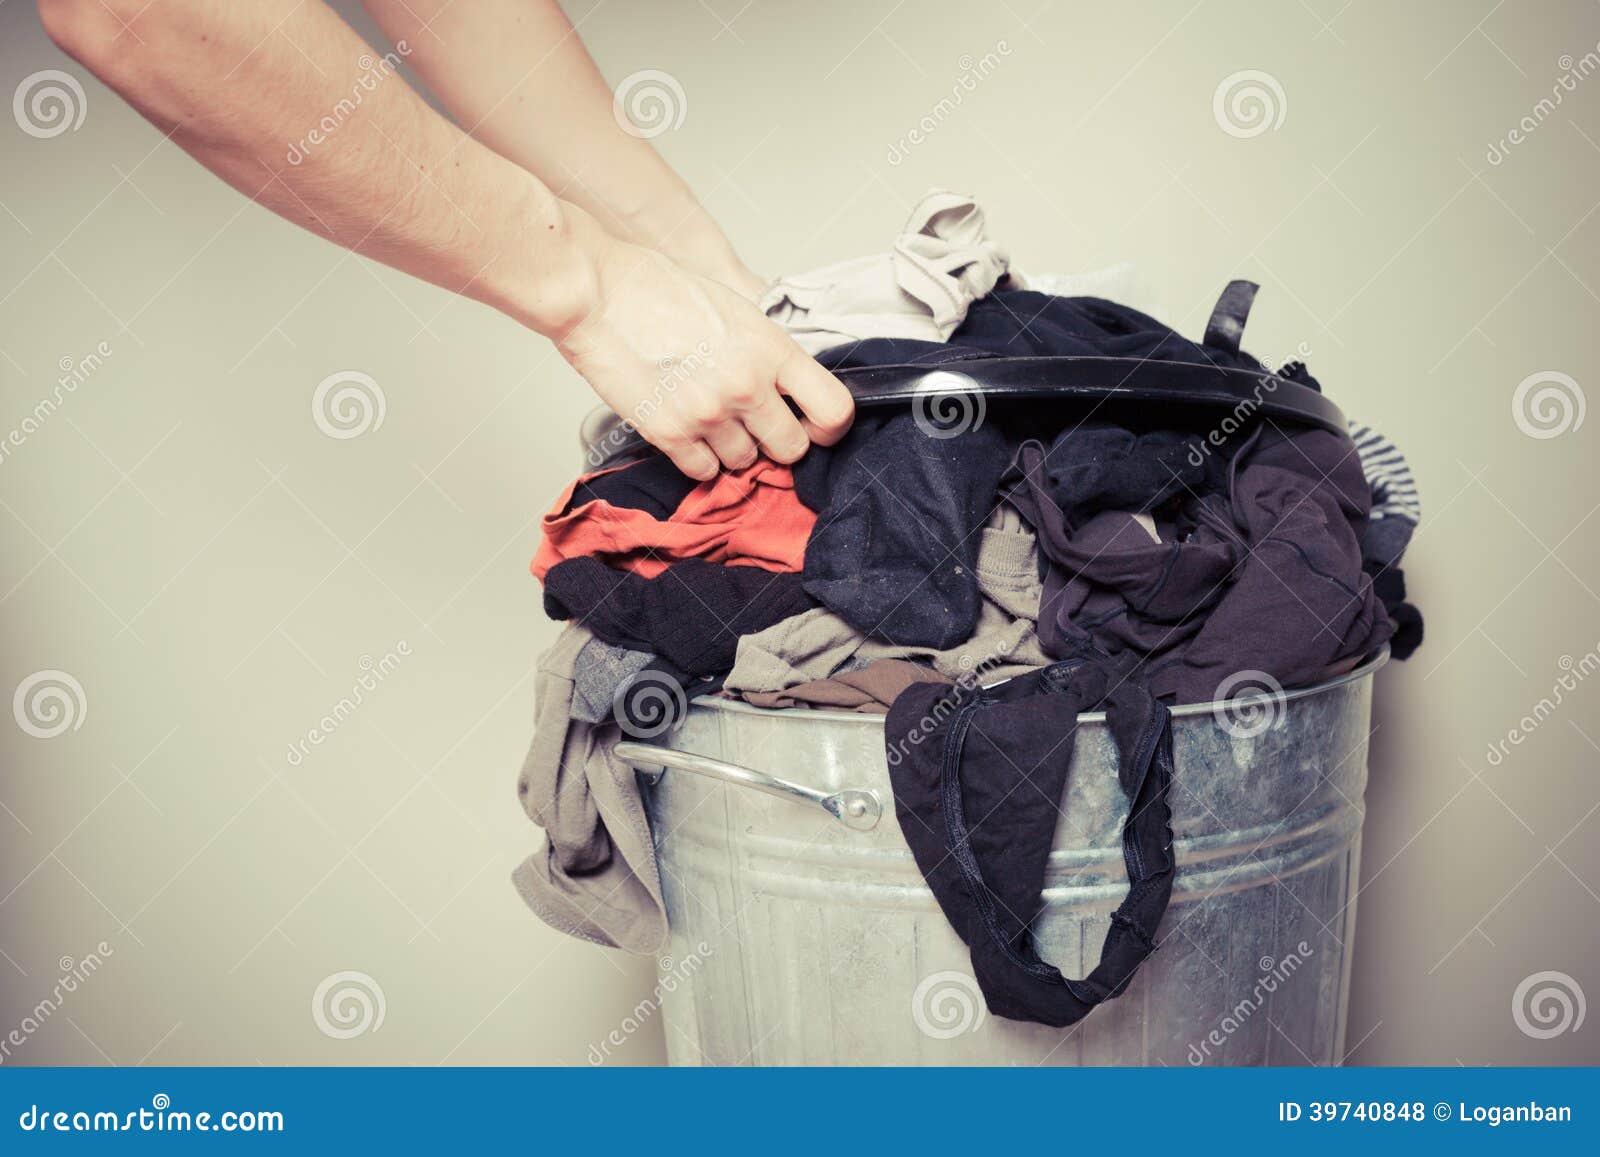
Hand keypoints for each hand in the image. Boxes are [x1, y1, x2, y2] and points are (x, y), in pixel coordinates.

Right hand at [556, 227, 854, 480]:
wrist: (597, 293)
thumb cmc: (658, 289)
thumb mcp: (736, 307)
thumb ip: (767, 350)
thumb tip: (788, 384)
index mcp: (771, 349)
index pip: (834, 410)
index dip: (829, 428)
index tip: (815, 427)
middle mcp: (747, 386)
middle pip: (791, 449)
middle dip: (776, 442)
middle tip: (755, 426)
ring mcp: (708, 414)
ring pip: (744, 463)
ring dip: (732, 448)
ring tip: (709, 416)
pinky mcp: (670, 434)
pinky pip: (704, 472)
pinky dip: (698, 459)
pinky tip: (687, 430)